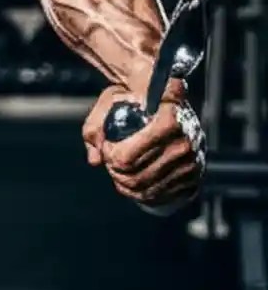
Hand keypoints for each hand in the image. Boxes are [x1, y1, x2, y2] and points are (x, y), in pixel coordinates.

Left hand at [82, 81, 204, 210]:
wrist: (163, 92)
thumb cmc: (135, 96)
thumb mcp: (110, 100)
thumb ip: (95, 127)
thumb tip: (95, 158)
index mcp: (169, 120)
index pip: (128, 156)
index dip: (110, 154)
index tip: (106, 145)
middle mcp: (186, 143)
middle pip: (135, 175)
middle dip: (115, 170)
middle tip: (109, 160)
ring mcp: (193, 162)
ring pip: (147, 189)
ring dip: (125, 183)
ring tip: (118, 170)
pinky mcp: (194, 176)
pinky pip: (164, 196)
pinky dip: (142, 194)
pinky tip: (131, 183)